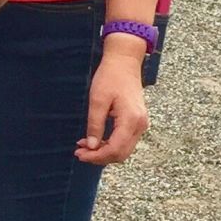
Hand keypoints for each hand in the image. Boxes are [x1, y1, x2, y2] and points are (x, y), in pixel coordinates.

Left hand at [76, 47, 149, 165]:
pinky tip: (94, 140)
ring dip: (104, 152)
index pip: (115, 149)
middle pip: (121, 153)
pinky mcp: (137, 122)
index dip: (96, 156)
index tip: (78, 154)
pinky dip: (110, 144)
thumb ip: (95, 124)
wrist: (124, 63)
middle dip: (100, 157)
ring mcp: (141, 124)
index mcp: (131, 120)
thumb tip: (91, 146)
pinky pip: (125, 141)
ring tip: (84, 146)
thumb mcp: (97, 100)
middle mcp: (140, 125)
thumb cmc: (109, 77)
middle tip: (79, 152)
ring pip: (124, 149)